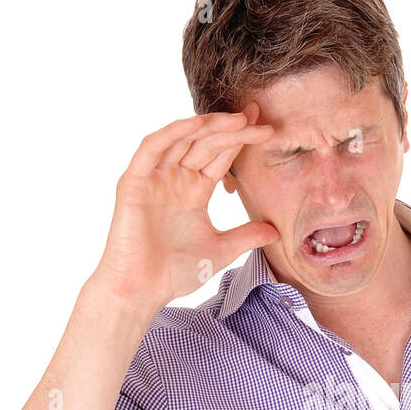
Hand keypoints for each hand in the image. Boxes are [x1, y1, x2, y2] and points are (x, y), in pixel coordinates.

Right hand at [90, 103, 278, 314]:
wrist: (141, 290)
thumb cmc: (173, 273)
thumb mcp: (220, 251)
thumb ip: (245, 237)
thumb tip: (276, 232)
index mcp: (194, 191)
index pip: (221, 156)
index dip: (242, 140)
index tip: (267, 128)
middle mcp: (174, 179)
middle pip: (206, 143)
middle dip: (233, 130)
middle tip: (260, 118)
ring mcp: (154, 178)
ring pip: (182, 140)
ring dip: (209, 126)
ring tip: (238, 119)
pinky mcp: (134, 182)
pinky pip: (152, 149)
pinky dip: (172, 134)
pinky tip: (196, 124)